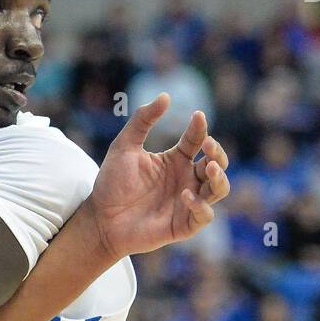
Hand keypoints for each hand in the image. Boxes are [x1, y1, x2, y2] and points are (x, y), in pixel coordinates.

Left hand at [87, 93, 230, 257]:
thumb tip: (165, 95)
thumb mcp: (124, 146)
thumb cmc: (112, 183)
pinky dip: (201, 205)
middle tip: (207, 145)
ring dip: (219, 177)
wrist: (100, 218)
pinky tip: (185, 195)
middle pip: (216, 164)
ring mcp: (187, 202)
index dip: (200, 128)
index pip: (197, 140)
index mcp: (175, 160)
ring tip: (207, 167)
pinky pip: (204, 215)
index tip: (197, 116)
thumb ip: (143, 121)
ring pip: (219, 189)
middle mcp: (186, 179)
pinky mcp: (183, 225)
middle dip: (218, 153)